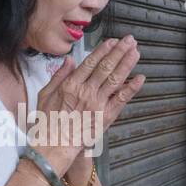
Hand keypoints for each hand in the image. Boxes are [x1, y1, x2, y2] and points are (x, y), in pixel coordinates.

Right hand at [35, 34, 143, 173]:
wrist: (54, 145)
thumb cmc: (48, 121)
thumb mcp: (45, 94)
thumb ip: (58, 76)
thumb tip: (69, 60)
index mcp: (70, 85)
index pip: (90, 63)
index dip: (103, 51)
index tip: (112, 41)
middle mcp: (86, 92)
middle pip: (106, 67)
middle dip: (119, 52)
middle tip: (130, 41)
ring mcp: (97, 104)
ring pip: (115, 80)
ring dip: (127, 64)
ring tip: (136, 52)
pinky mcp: (106, 116)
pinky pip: (121, 100)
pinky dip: (131, 88)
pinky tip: (140, 78)